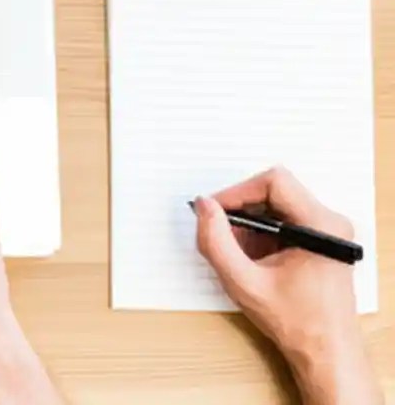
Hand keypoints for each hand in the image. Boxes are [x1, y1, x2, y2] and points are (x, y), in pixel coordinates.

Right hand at [194, 167, 380, 404]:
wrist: (326, 350)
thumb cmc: (294, 321)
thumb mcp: (244, 283)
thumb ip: (216, 242)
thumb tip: (203, 206)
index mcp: (321, 225)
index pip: (273, 182)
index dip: (237, 192)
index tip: (213, 211)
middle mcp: (329, 221)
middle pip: (274, 191)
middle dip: (241, 211)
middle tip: (220, 234)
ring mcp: (326, 230)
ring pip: (276, 205)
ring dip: (249, 224)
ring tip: (238, 255)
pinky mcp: (319, 240)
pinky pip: (283, 220)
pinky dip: (260, 235)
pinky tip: (252, 260)